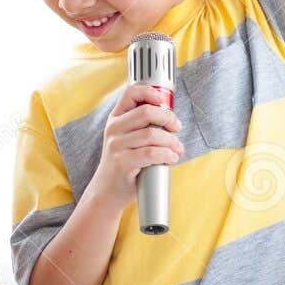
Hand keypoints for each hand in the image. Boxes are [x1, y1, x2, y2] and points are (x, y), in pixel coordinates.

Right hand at [91, 82, 183, 211]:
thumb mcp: (126, 139)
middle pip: (146, 112)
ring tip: (177, 149)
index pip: (130, 93)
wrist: (107, 191)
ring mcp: (116, 146)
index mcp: (115, 118)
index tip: (164, 101)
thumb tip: (170, 118)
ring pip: (152, 134)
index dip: (150, 92)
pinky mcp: (122, 162)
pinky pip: (151, 154)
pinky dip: (167, 155)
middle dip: (168, 118)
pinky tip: (171, 158)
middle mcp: (113, 129)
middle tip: (176, 127)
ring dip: (171, 142)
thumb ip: (142, 126)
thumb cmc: (123, 164)